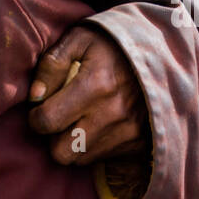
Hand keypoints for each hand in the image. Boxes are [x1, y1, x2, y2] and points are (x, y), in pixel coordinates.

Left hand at [27, 24, 147, 166]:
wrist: (164, 54)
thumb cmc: (114, 43)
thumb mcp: (80, 38)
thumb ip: (53, 64)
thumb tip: (34, 96)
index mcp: (95, 86)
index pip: (47, 121)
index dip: (35, 117)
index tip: (39, 108)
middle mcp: (112, 115)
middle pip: (62, 152)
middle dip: (53, 137)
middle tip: (58, 118)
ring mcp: (128, 133)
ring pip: (81, 159)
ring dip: (74, 143)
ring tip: (80, 118)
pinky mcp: (139, 144)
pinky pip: (103, 159)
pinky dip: (95, 146)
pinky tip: (99, 123)